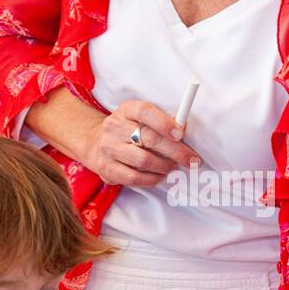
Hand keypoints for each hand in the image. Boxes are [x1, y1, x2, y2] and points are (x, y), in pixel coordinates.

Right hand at [81, 99, 201, 188]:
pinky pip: (134, 178)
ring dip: (164, 166)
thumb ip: (161, 122)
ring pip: (143, 161)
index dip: (165, 123)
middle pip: (150, 139)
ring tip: (173, 167)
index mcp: (127, 110)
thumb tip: (184, 127)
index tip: (181, 134)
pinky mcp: (106, 167)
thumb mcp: (141, 119)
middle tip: (191, 159)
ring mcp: (108, 148)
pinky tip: (159, 176)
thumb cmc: (129, 131)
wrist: (98, 143)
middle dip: (176, 151)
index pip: (146, 112)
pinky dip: (151, 179)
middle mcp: (114, 126)